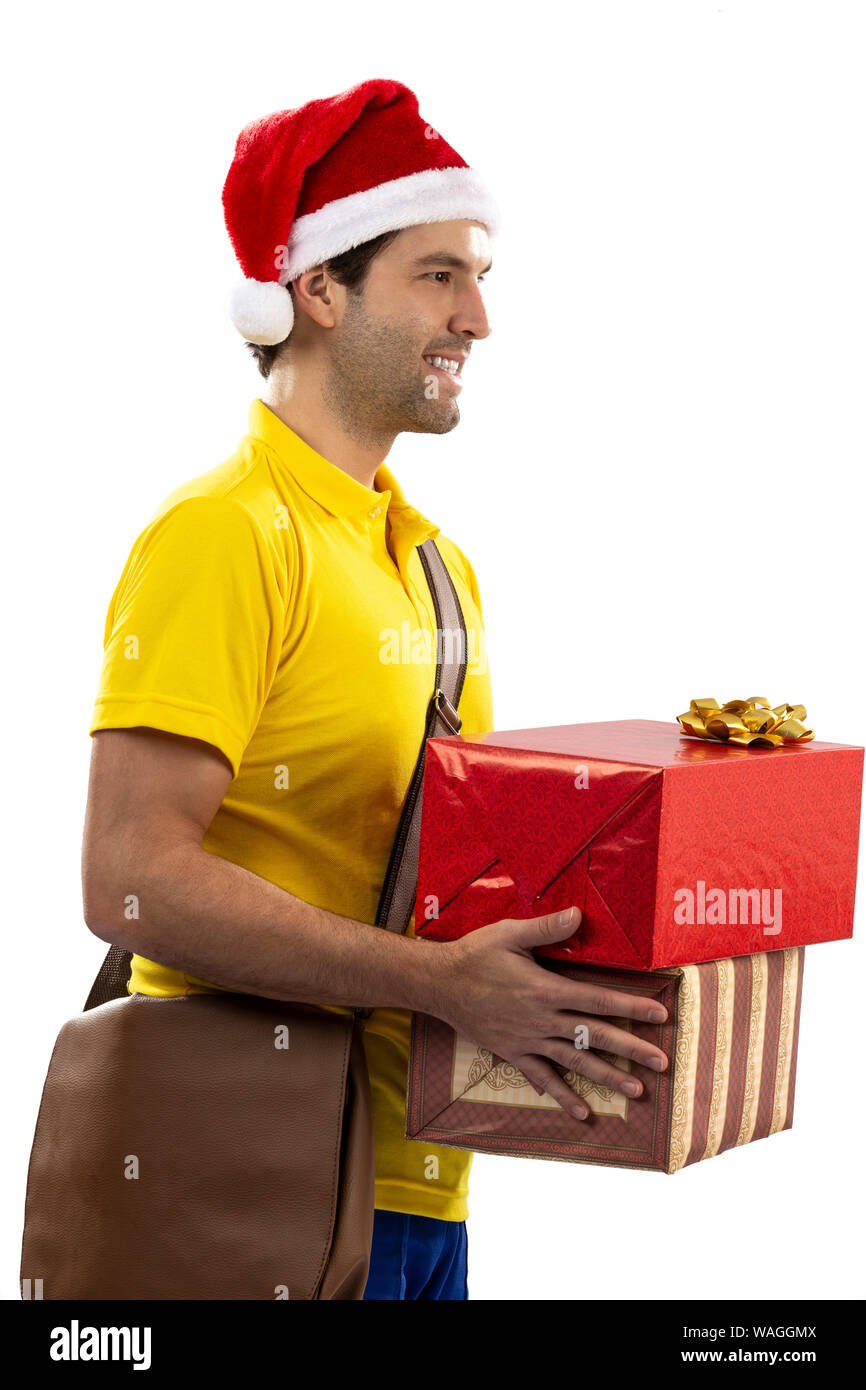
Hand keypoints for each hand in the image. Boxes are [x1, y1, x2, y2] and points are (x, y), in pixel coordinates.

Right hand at [432, 906, 668, 1120]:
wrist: (438, 984)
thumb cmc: (475, 953)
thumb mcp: (509, 934)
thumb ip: (546, 928)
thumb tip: (579, 914)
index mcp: (545, 989)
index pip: (599, 1000)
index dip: (631, 1007)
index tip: (659, 1015)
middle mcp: (541, 1019)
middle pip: (595, 1036)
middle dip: (631, 1049)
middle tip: (662, 1063)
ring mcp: (528, 1040)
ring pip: (575, 1062)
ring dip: (607, 1077)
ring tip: (636, 1091)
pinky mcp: (513, 1053)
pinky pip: (542, 1077)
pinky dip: (562, 1096)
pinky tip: (582, 1113)